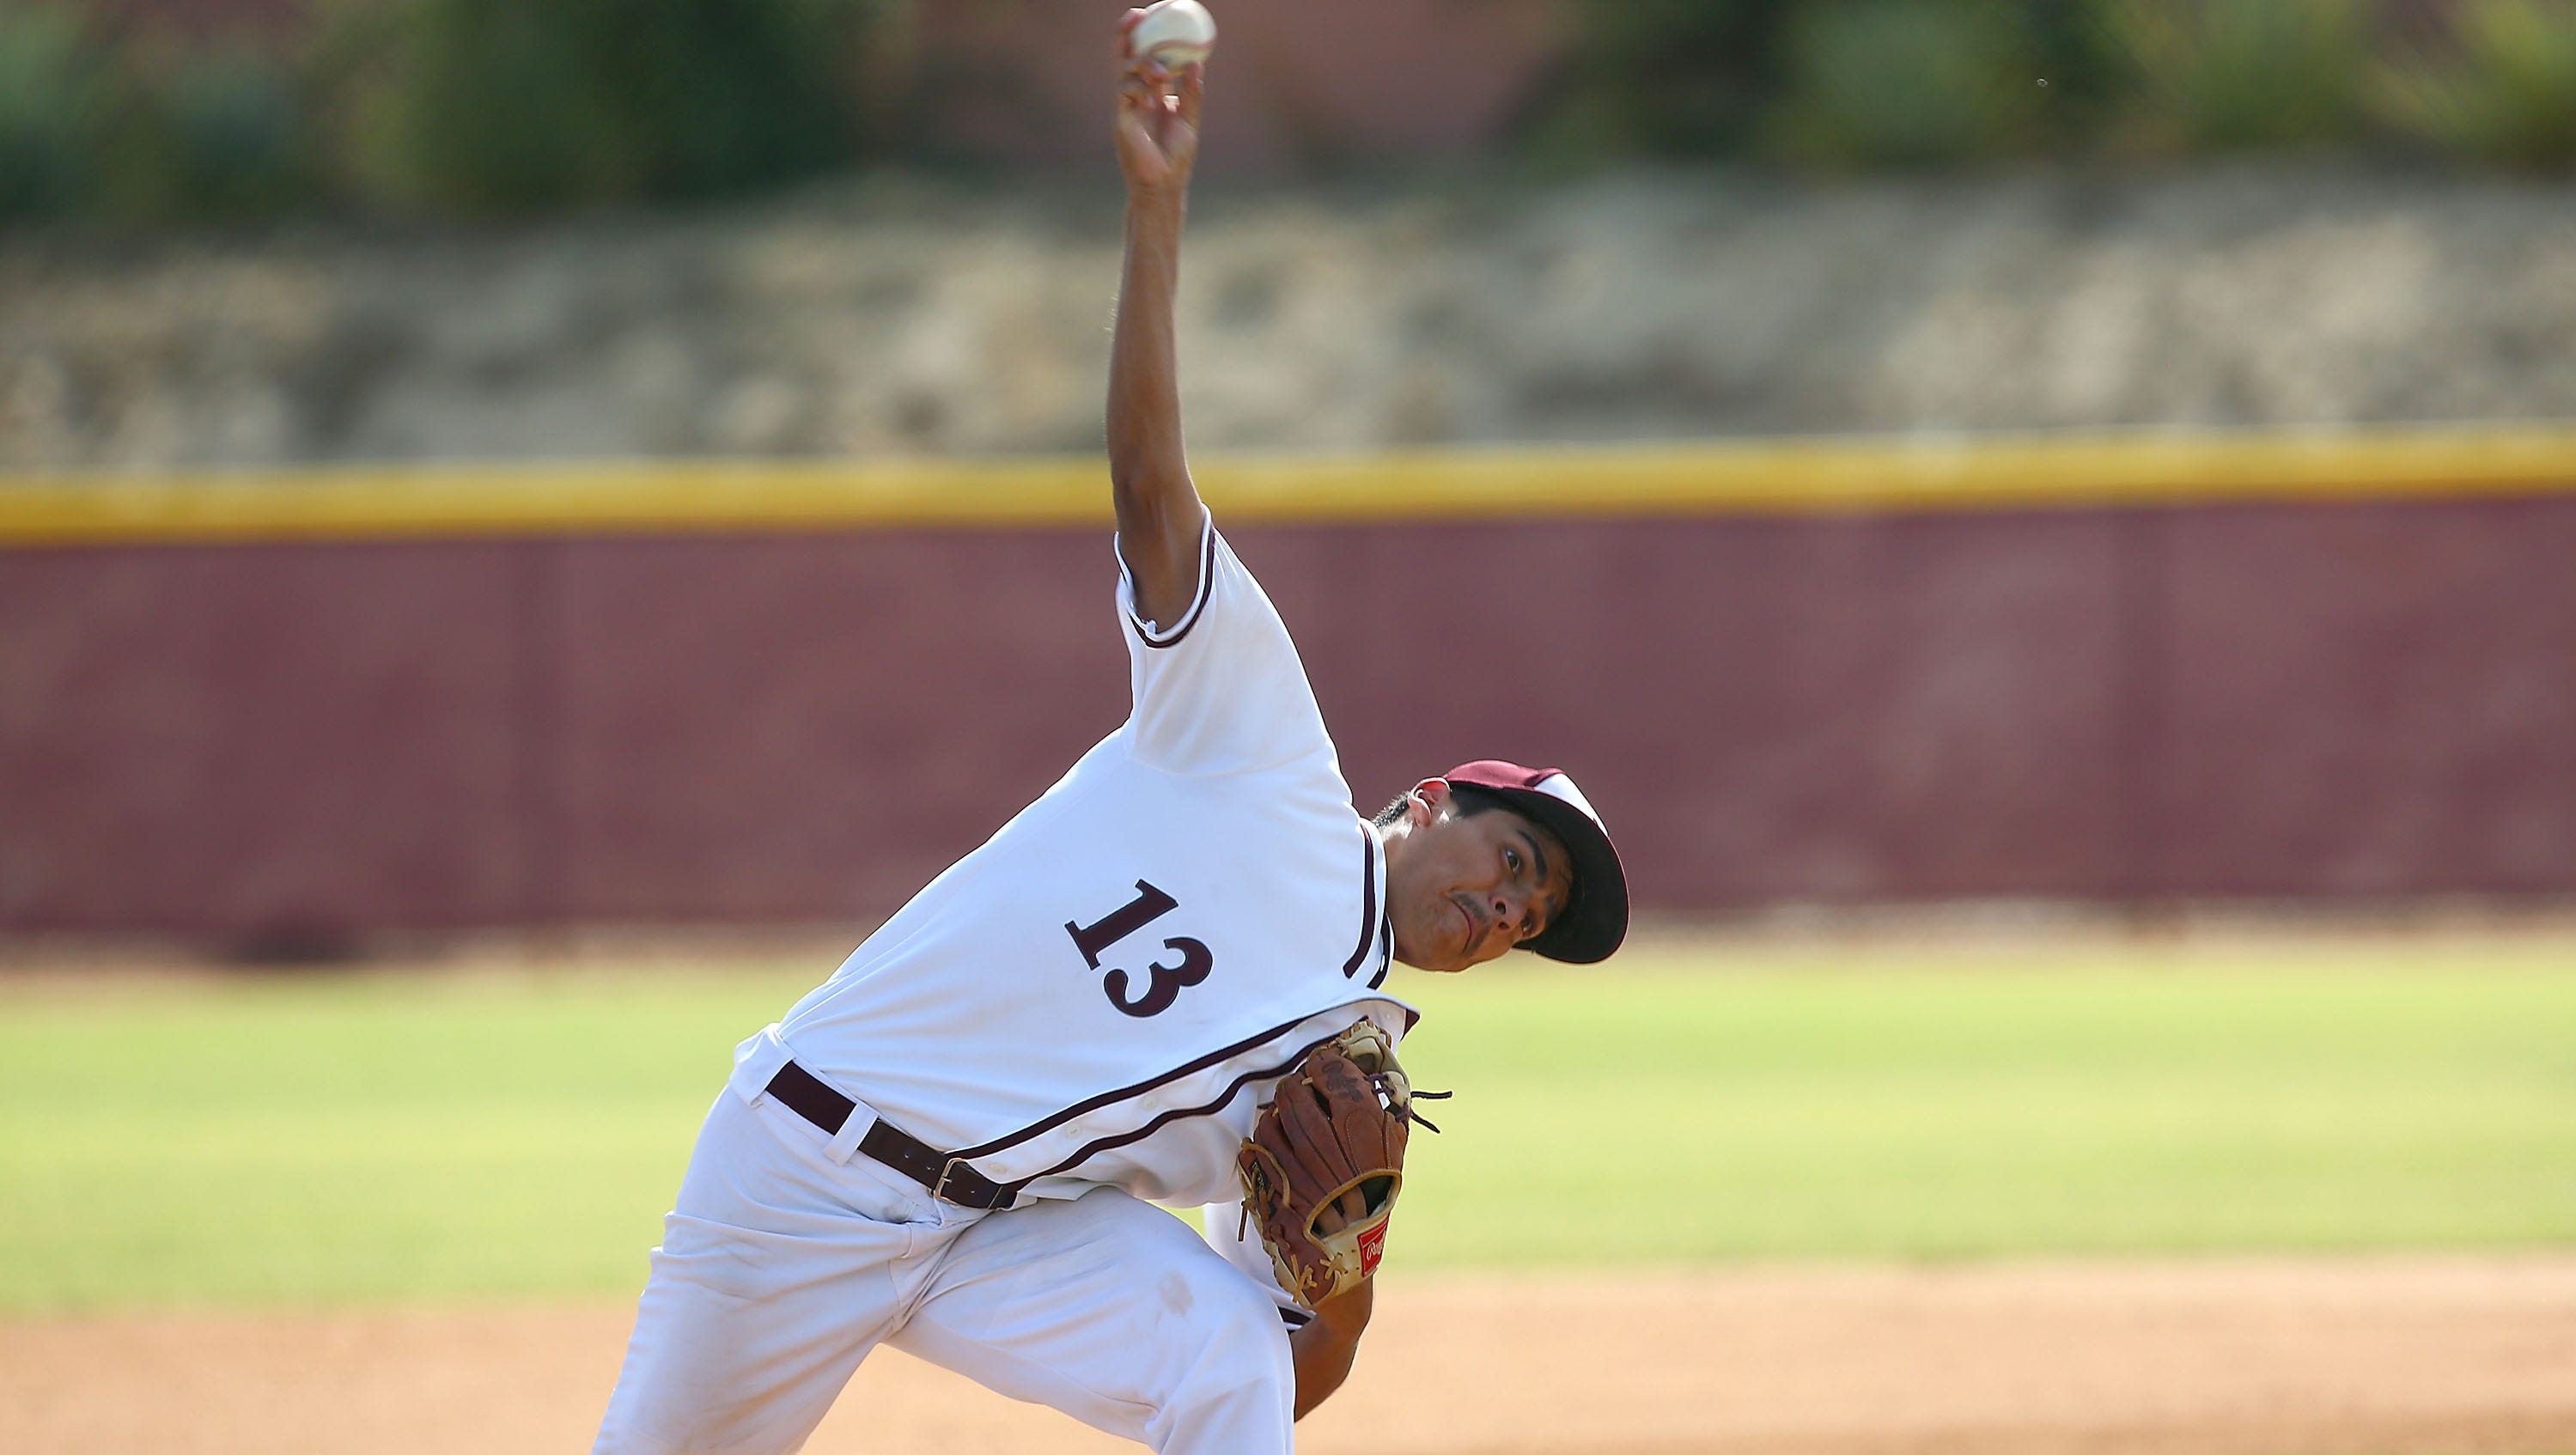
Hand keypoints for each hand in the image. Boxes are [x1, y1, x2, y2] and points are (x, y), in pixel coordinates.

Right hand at [1115, 9, 1203, 204]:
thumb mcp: (1190, 120)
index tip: (1155, 15)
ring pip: (1125, 69)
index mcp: (1151, 93)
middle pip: (1124, 55)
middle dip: (1126, 32)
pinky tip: (1152, 101)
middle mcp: (1135, 95)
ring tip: (1161, 75)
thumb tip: (1197, 63)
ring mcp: (1126, 106)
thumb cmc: (1177, 157)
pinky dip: (1139, 88)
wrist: (1164, 185)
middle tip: (1138, 14)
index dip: (1146, 37)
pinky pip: (1124, 91)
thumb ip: (1192, 93)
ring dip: (1144, 64)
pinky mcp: (1120, 119)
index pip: (1144, 57)